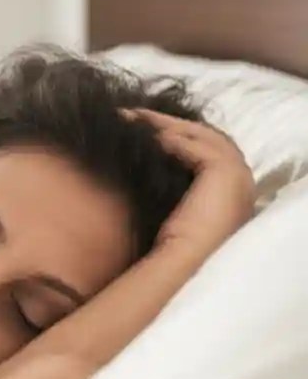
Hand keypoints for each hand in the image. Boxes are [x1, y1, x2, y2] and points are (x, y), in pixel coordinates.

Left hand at [123, 108, 254, 255]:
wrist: (182, 263)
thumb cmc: (174, 246)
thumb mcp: (174, 206)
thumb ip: (173, 182)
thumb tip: (145, 159)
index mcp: (232, 190)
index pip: (209, 150)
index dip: (179, 137)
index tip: (146, 130)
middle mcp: (242, 179)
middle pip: (207, 137)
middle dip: (171, 124)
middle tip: (135, 115)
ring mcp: (238, 174)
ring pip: (202, 136)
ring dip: (167, 125)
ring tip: (135, 118)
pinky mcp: (225, 172)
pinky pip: (197, 145)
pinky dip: (173, 137)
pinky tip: (150, 136)